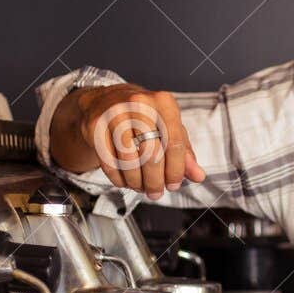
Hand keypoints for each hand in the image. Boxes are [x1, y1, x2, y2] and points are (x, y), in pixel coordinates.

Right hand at [60, 84, 204, 197]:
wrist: (107, 100)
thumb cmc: (144, 116)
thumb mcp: (169, 127)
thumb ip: (185, 152)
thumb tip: (198, 175)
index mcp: (163, 102)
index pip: (174, 144)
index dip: (175, 170)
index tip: (174, 184)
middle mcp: (139, 104)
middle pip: (151, 155)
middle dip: (155, 181)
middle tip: (156, 192)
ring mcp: (114, 113)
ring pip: (129, 160)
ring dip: (136, 182)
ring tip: (141, 186)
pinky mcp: (95, 126)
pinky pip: (108, 162)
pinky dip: (118, 178)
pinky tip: (125, 181)